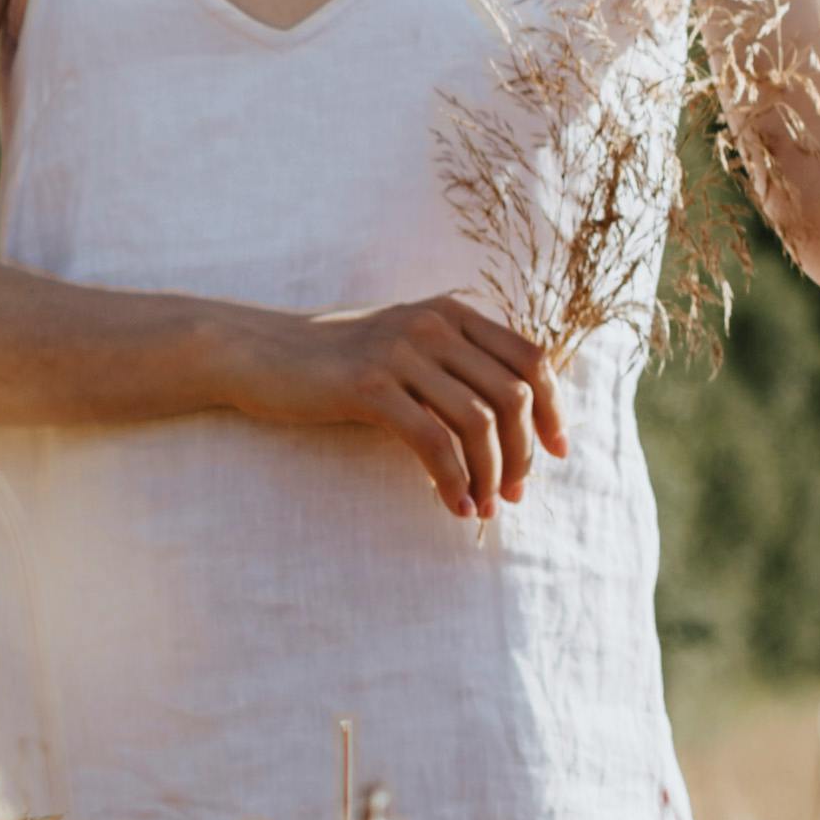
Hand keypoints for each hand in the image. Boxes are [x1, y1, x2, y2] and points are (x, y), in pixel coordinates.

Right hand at [228, 294, 571, 520]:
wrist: (262, 353)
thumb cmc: (340, 361)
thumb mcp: (408, 348)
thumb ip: (456, 366)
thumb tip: (515, 422)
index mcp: (454, 312)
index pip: (532, 358)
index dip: (553, 409)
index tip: (557, 452)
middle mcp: (435, 324)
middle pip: (512, 395)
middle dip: (523, 453)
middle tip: (513, 494)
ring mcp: (402, 352)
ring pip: (478, 421)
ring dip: (491, 474)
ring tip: (484, 507)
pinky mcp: (369, 385)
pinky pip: (432, 441)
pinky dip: (452, 480)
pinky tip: (453, 505)